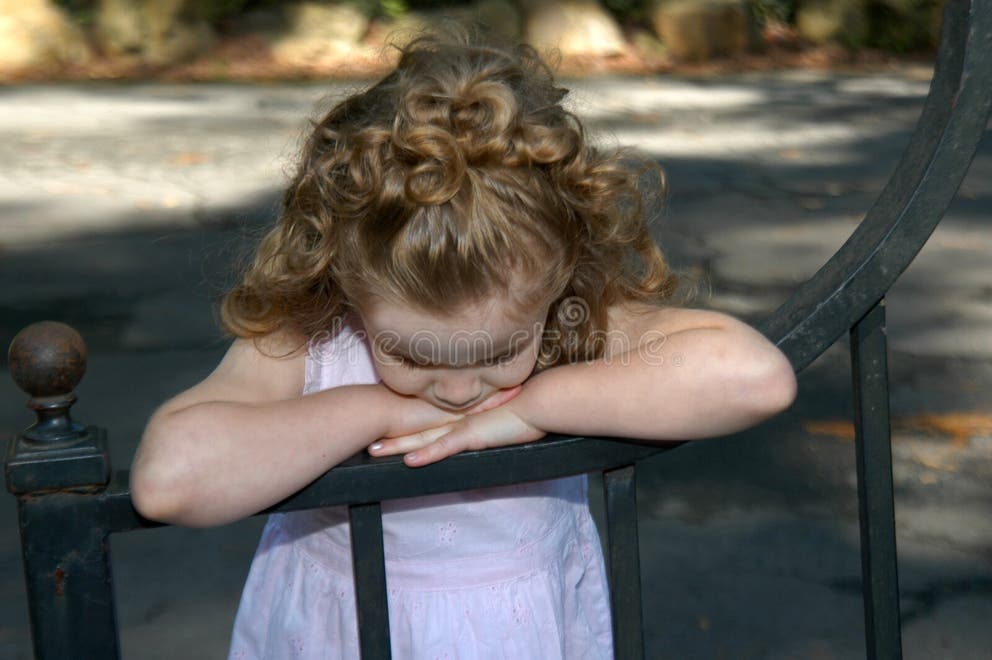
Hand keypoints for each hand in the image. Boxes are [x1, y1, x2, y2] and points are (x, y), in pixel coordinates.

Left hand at [368, 388, 544, 466]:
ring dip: (398, 446)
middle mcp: (455, 419)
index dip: (404, 428)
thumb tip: (479, 433)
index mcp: (460, 417)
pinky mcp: (472, 434)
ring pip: (424, 438)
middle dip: (391, 437)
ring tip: (374, 451)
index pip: (426, 423)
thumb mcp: (498, 422)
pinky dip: (427, 454)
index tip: (384, 431)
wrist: (538, 403)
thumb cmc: (523, 412)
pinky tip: (410, 461)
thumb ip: (485, 427)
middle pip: (417, 430)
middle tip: (367, 443)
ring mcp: (462, 426)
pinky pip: (445, 446)